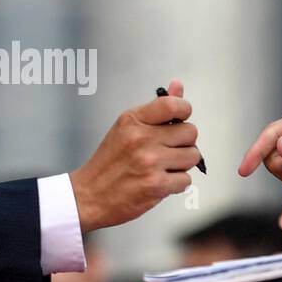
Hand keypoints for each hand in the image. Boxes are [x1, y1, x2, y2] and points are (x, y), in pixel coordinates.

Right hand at [69, 79, 201, 231]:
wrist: (89, 196)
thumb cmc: (108, 163)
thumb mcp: (126, 128)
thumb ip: (156, 109)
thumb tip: (178, 85)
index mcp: (133, 120)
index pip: (173, 105)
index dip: (184, 111)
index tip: (179, 120)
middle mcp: (141, 138)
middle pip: (190, 132)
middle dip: (183, 143)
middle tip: (167, 150)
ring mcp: (150, 162)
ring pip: (193, 156)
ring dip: (182, 164)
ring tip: (163, 167)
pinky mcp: (156, 185)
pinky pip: (186, 179)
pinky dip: (176, 183)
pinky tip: (160, 181)